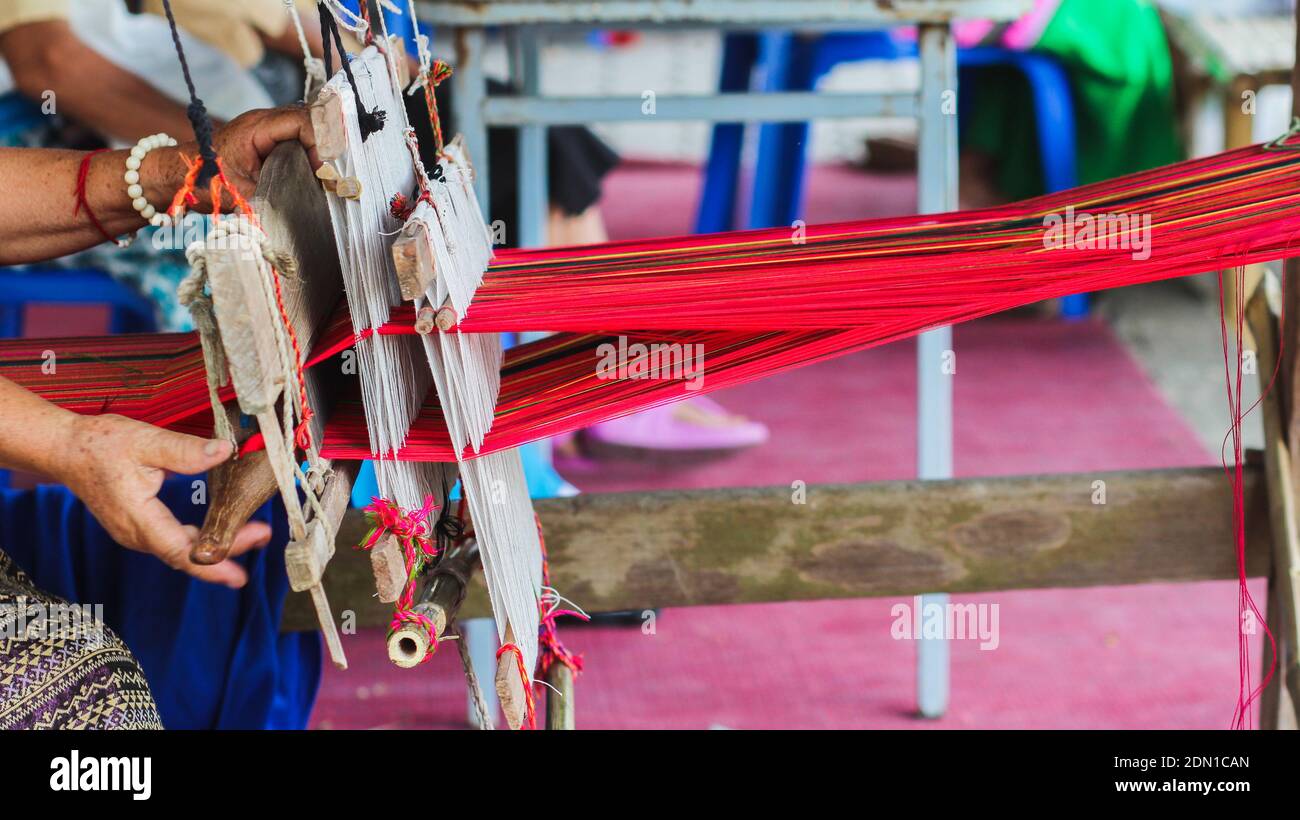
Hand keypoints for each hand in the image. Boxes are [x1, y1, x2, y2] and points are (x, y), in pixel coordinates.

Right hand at [56, 414, 270, 587]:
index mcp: (138, 517)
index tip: (242, 570)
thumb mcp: (146, 441)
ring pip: (180, 550)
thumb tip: (225, 451)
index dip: (215, 561)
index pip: (181, 551)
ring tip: (252, 535)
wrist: (65, 449)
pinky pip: (173, 541)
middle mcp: (135, 533)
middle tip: (263, 536)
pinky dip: (199, 539)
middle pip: (186, 556)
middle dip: (226, 553)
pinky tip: (222, 531)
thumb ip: (186, 450)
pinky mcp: (138, 526)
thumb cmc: (99, 445)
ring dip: (214, 547)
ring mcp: (135, 532)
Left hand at [210, 104, 320, 199]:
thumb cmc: (203, 181)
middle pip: (311, 119)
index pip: (303, 121)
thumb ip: (273, 195)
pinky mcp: (269, 138)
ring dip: (321, 149)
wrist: (179, 174)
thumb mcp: (240, 194)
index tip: (321, 172)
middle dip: (326, 146)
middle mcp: (265, 121)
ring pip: (308, 126)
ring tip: (324, 175)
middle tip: (329, 175)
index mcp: (257, 128)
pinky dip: (312, 152)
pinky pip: (299, 136)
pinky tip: (314, 172)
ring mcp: (267, 127)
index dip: (320, 144)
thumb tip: (303, 206)